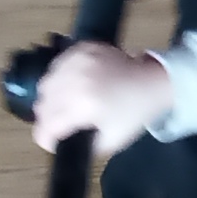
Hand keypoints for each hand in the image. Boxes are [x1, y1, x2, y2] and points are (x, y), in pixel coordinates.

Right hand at [32, 40, 171, 156]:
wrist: (154, 81)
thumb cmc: (134, 112)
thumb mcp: (111, 141)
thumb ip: (84, 149)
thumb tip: (64, 149)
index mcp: (82, 105)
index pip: (47, 126)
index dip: (46, 140)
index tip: (52, 144)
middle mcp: (74, 81)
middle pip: (42, 105)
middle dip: (47, 119)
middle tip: (59, 125)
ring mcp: (76, 61)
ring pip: (45, 84)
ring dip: (50, 97)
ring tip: (64, 104)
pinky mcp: (81, 49)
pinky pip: (56, 66)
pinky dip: (59, 77)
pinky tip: (70, 85)